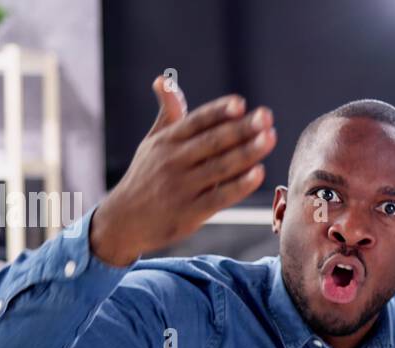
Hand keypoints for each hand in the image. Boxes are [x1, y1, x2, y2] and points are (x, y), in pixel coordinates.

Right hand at [89, 75, 277, 265]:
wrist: (124, 220)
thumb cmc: (146, 176)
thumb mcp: (152, 143)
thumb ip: (167, 114)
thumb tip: (163, 79)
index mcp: (167, 141)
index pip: (196, 122)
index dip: (218, 111)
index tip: (241, 104)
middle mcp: (173, 161)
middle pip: (212, 141)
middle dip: (241, 128)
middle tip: (266, 117)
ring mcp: (181, 187)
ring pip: (220, 167)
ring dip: (247, 152)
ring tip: (270, 138)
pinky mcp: (189, 213)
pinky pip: (219, 197)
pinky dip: (240, 185)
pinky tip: (259, 173)